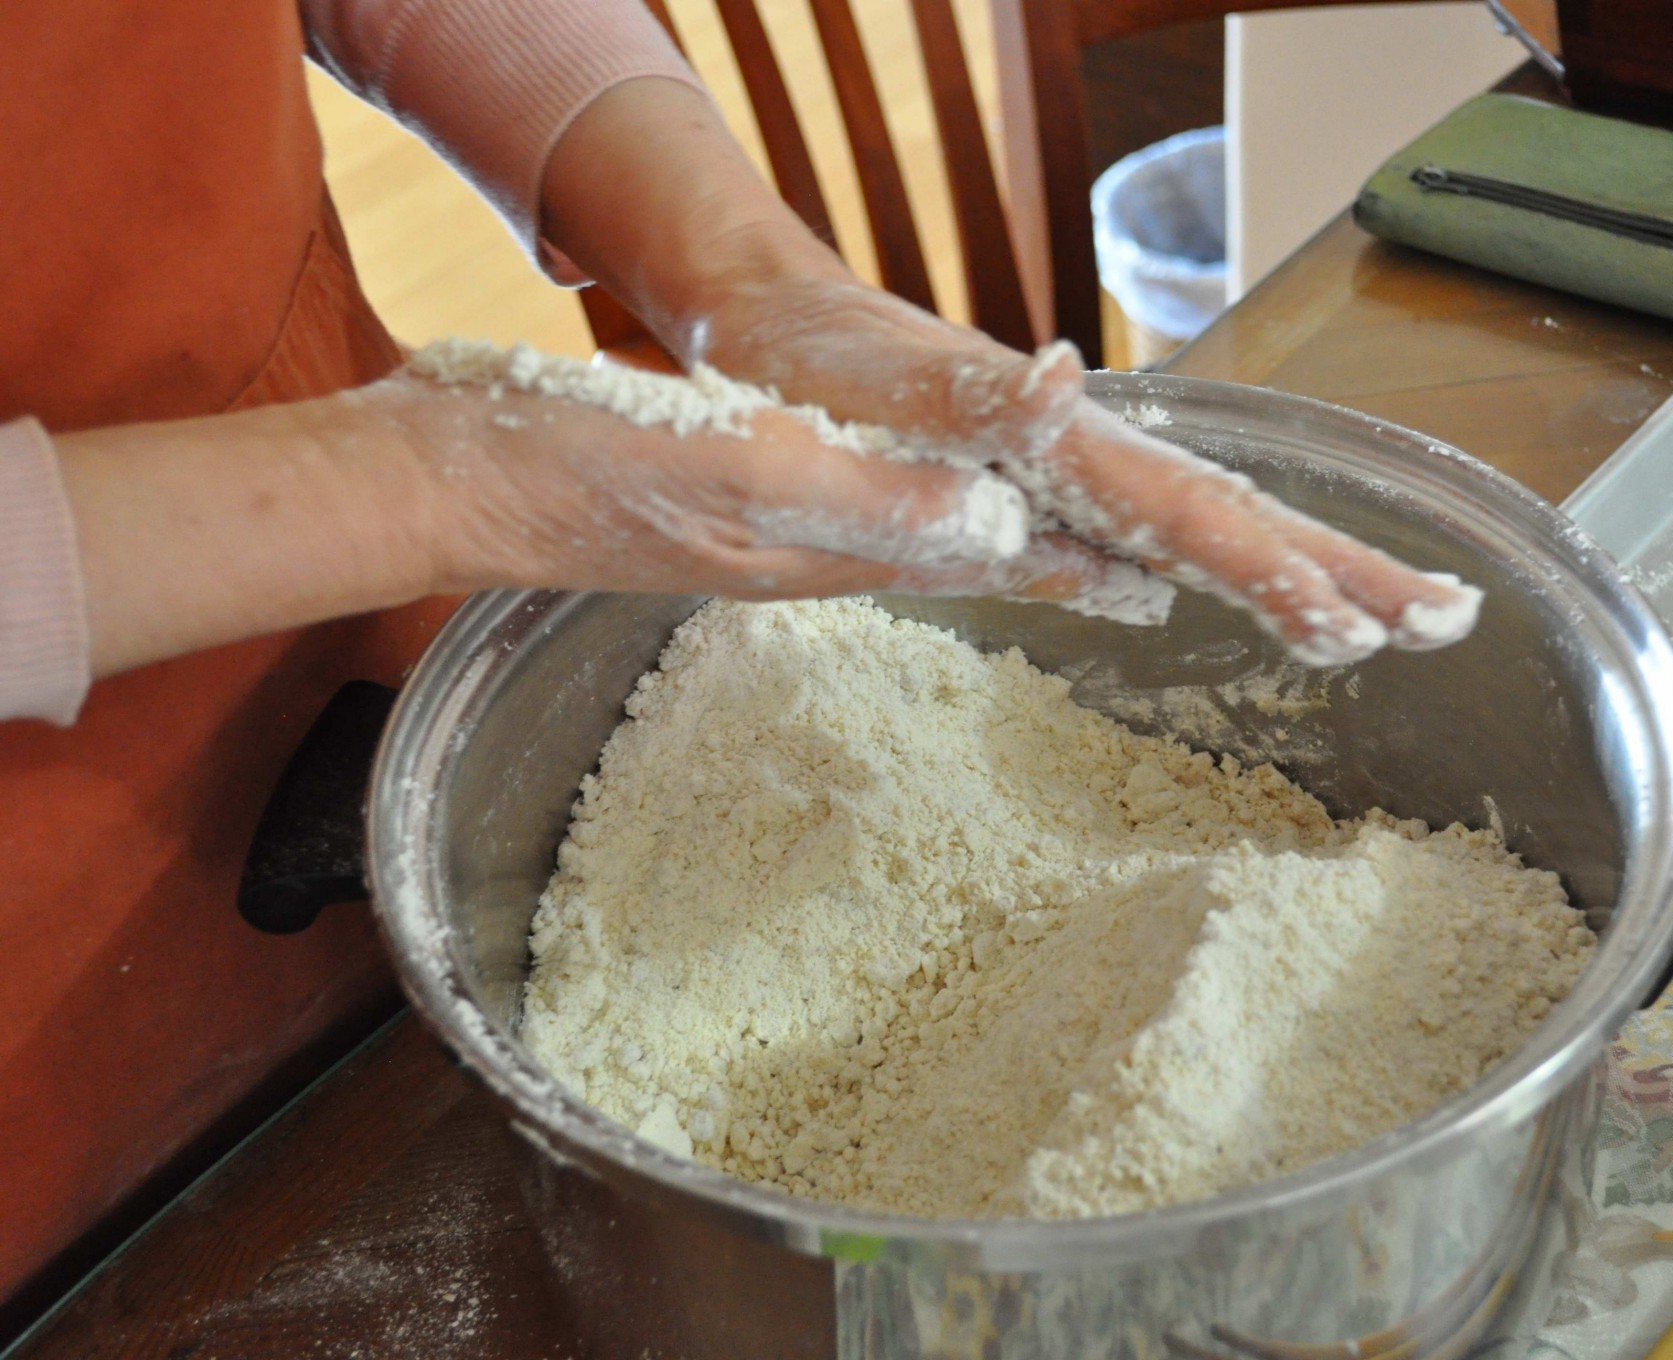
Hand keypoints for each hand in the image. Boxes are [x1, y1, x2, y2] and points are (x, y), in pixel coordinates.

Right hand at [363, 363, 1157, 615]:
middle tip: (1164, 582)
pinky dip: (940, 526)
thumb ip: (874, 496)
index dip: (1092, 566)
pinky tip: (944, 521)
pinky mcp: (746, 516)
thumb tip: (1004, 510)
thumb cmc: (583, 466)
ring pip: (938, 550)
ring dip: (1022, 554)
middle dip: (1079, 569)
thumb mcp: (743, 470)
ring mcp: (787, 540)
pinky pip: (875, 531)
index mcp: (846, 541)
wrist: (459, 481)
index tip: (1187, 582)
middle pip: (987, 564)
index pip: (1004, 559)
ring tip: (1094, 562)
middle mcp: (831, 551)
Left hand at [537, 75, 1478, 664]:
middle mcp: (1075, 452)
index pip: (1185, 508)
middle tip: (1446, 620)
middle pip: (1226, 515)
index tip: (1352, 624)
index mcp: (1052, 434)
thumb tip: (1066, 389)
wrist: (762, 313)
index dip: (1268, 567)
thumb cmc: (801, 355)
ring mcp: (1059, 475)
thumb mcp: (865, 383)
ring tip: (1375, 623)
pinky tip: (1194, 601)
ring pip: (1194, 528)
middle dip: (1338, 568)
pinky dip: (1183, 570)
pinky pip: (1126, 538)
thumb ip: (965, 399)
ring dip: (1290, 572)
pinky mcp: (1025, 492)